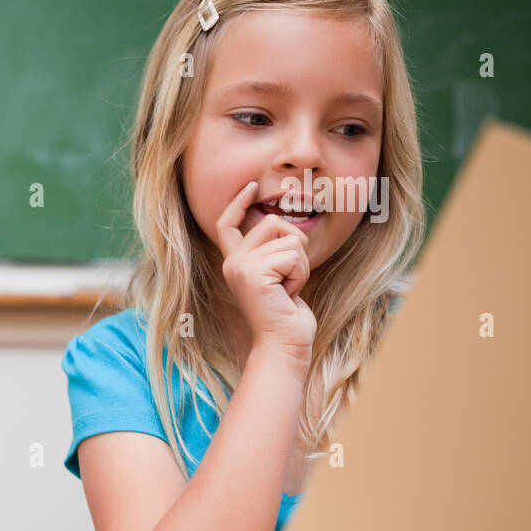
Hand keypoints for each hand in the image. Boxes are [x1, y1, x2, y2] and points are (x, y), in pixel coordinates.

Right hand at [215, 180, 316, 364]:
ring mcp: (241, 267)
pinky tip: (290, 294)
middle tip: (291, 278)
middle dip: (297, 246)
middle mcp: (233, 262)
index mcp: (235, 262)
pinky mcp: (254, 274)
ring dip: (302, 264)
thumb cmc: (288, 314)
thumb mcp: (281, 276)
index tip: (252, 186)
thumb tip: (288, 226)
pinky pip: (294, 256)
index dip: (239, 203)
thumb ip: (277, 253)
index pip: (228, 224)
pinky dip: (302, 274)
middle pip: (274, 222)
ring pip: (290, 239)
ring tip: (289, 289)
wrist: (284, 344)